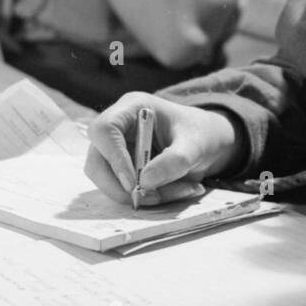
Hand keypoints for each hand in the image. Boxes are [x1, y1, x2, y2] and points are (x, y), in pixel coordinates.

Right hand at [84, 94, 243, 206]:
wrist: (208, 143)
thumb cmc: (201, 134)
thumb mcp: (196, 145)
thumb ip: (175, 160)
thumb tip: (145, 181)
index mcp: (133, 107)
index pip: (104, 129)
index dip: (113, 157)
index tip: (134, 182)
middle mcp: (118, 127)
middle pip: (97, 160)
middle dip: (121, 186)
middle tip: (154, 197)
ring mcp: (117, 149)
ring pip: (106, 180)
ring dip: (136, 195)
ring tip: (175, 192)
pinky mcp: (121, 168)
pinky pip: (120, 189)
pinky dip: (143, 198)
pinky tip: (171, 192)